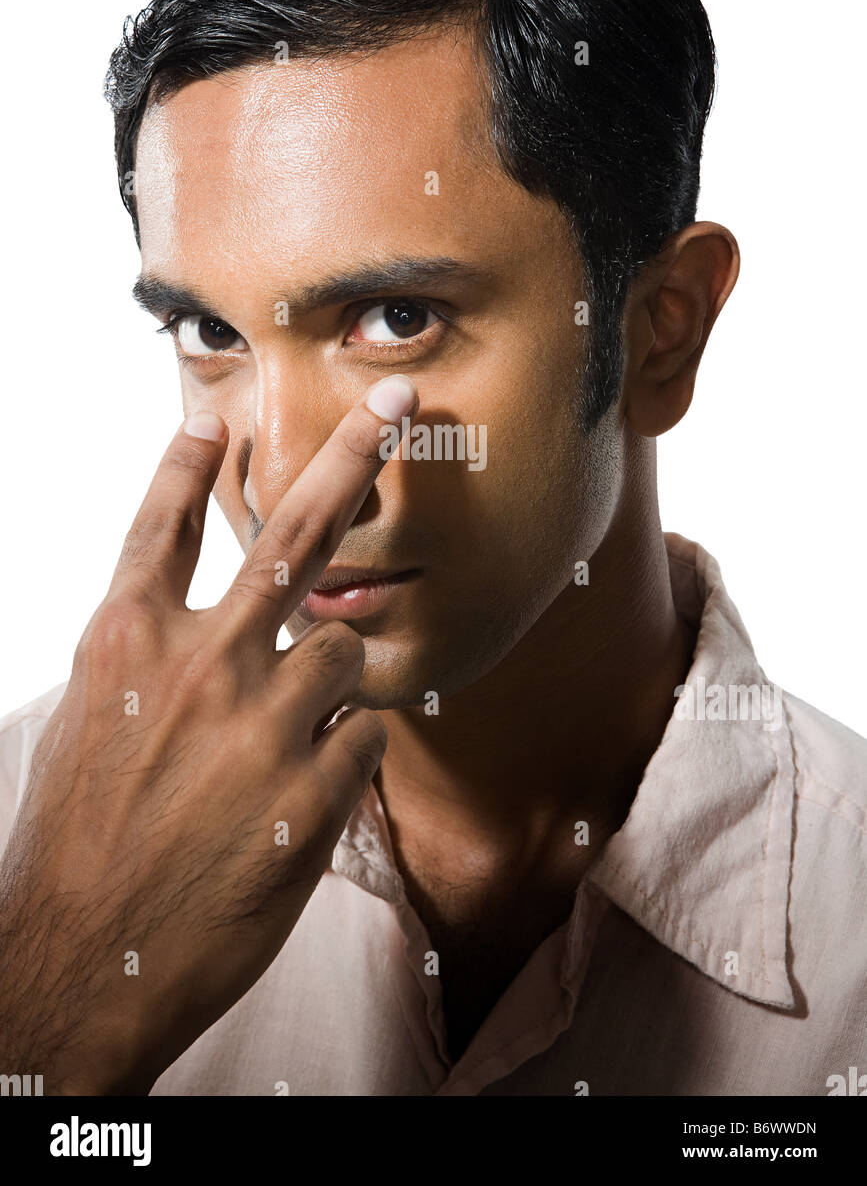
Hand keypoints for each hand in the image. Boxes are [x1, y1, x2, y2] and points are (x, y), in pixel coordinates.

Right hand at [0, 374, 416, 1093]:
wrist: (82, 964)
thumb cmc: (77, 843)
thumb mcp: (86, 724)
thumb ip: (148, 658)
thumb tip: (202, 619)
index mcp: (124, 641)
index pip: (163, 523)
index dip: (189, 463)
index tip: (220, 418)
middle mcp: (197, 662)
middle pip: (292, 533)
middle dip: (353, 456)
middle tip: (397, 403)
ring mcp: (258, 723)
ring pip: (341, 648)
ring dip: (326, 681)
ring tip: (275, 743)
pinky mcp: (309, 790)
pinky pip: (361, 733)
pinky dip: (340, 752)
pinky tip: (293, 796)